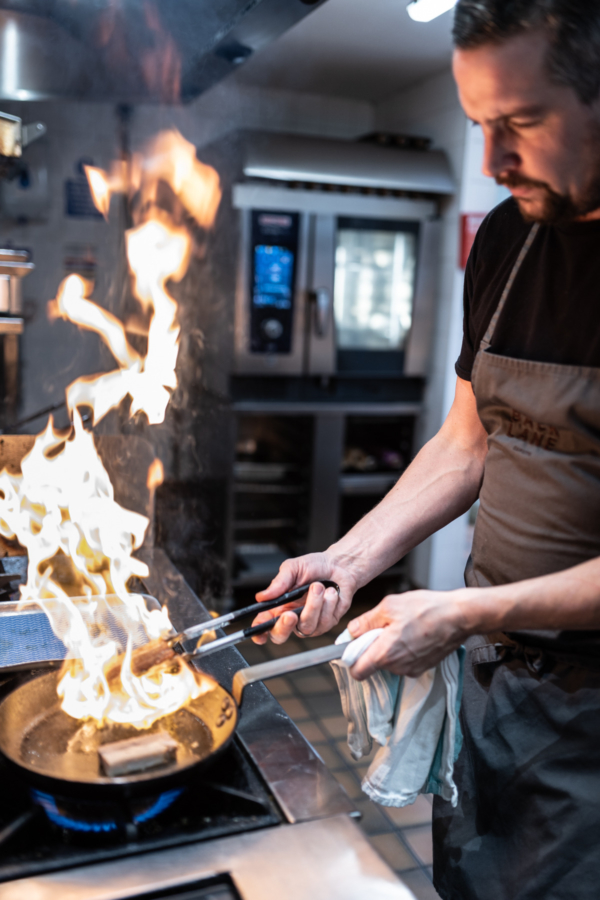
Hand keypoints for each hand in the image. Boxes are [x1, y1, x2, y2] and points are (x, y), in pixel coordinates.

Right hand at [251, 551, 357, 642]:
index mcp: (278, 605)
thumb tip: (261, 597)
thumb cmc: (315, 566)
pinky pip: (324, 622)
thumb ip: (278, 583)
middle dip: (284, 627)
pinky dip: (328, 604)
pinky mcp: (326, 623)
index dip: (259, 632)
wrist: (339, 565)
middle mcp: (292, 617)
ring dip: (313, 605)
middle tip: (290, 614)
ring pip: (306, 627)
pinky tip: (330, 592)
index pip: (263, 624)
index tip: (259, 632)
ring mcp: (309, 622)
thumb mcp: (293, 568)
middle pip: (280, 636)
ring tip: (318, 586)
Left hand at [347, 589, 466, 679]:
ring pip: (389, 663)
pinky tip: (413, 633)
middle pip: (373, 665)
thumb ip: (366, 621)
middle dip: (372, 648)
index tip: (354, 647)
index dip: (351, 660)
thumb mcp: (389, 606)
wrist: (459, 616)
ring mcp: (411, 669)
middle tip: (382, 628)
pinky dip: (403, 650)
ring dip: (389, 648)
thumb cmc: (426, 608)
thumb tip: (352, 631)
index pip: (358, 672)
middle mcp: (397, 667)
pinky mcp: (423, 668)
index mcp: (385, 653)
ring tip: (402, 628)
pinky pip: (404, 662)